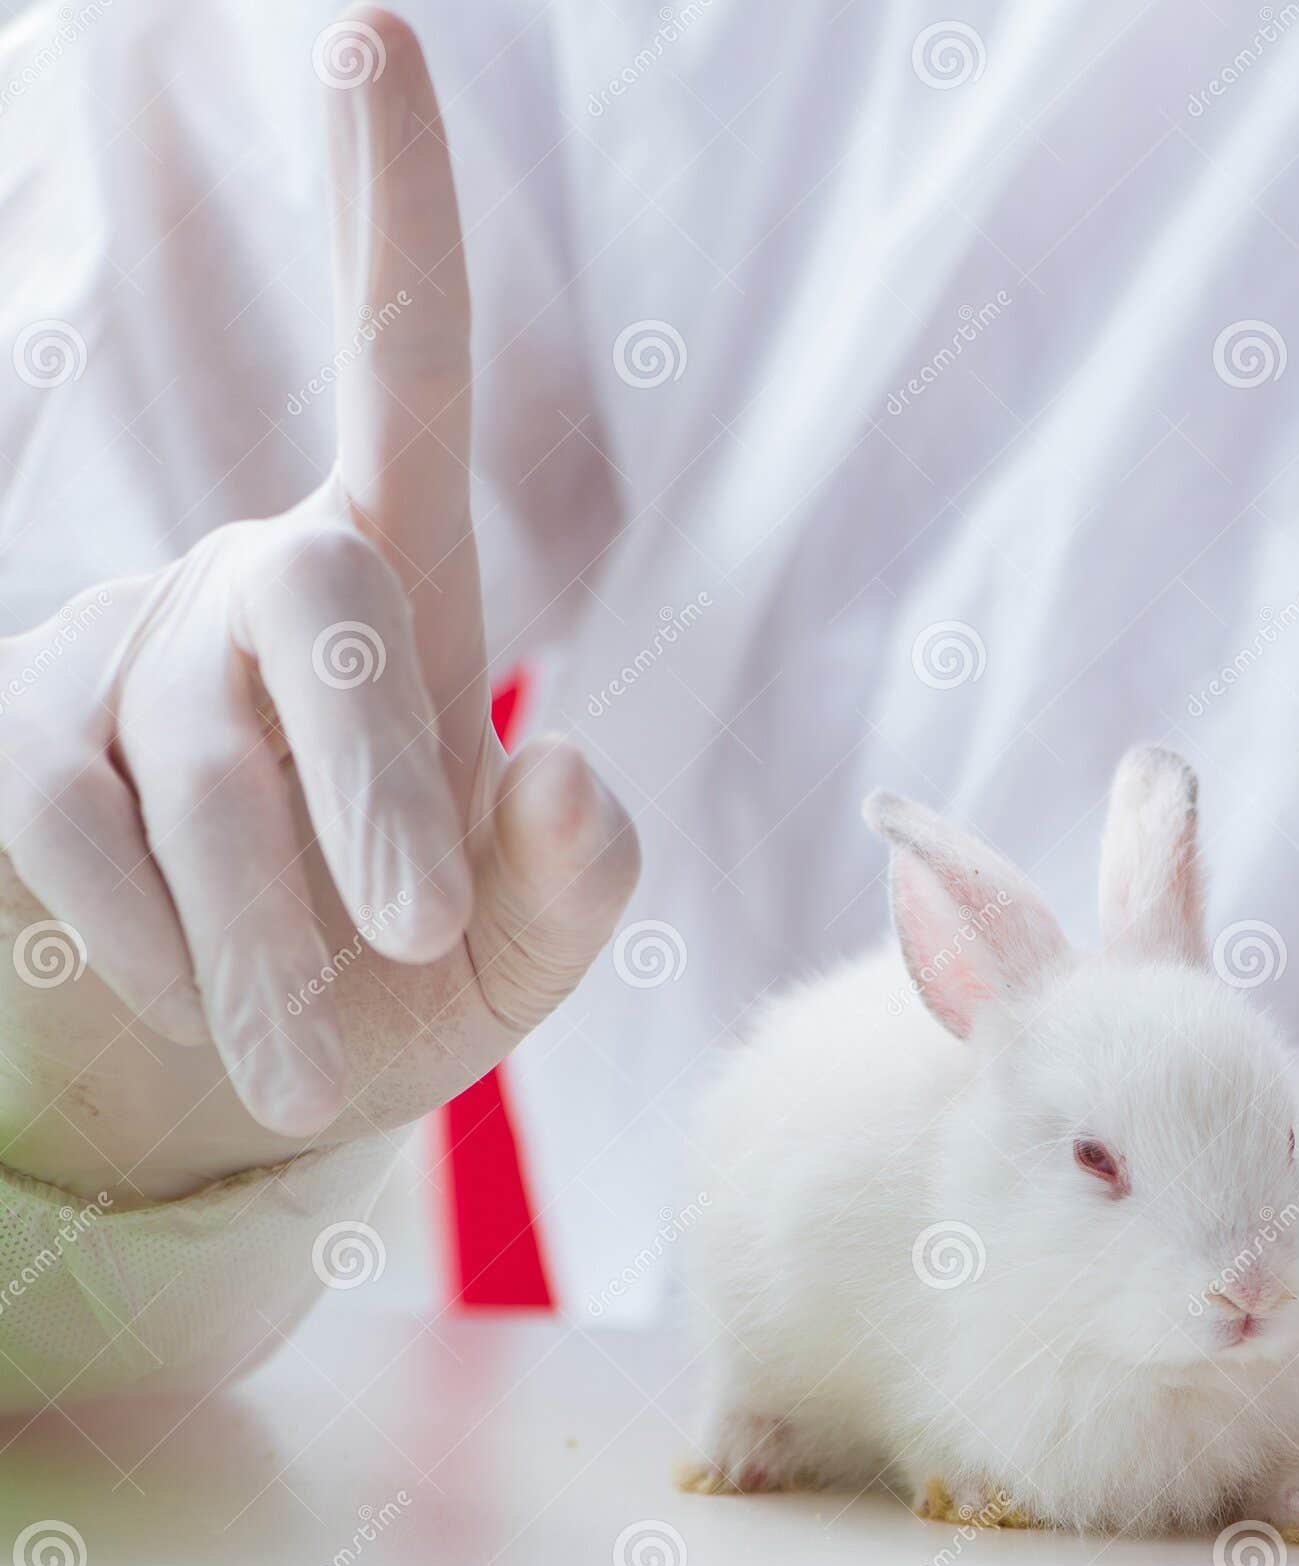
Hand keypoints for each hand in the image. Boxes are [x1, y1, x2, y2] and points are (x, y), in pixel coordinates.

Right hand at [0, 8, 637, 1201]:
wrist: (252, 1068)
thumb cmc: (411, 973)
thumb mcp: (524, 945)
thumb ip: (580, 878)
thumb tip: (569, 771)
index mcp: (408, 593)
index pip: (403, 375)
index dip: (389, 217)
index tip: (371, 33)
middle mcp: (260, 578)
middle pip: (314, 603)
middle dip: (368, 788)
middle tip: (421, 940)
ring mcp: (123, 650)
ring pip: (187, 760)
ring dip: (257, 928)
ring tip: (307, 1062)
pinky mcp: (20, 747)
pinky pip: (70, 826)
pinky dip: (146, 933)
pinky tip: (189, 993)